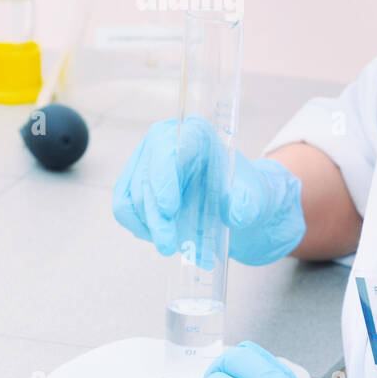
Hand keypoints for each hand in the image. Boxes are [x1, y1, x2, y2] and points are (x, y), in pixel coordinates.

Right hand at [112, 117, 305, 265]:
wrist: (234, 202)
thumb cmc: (242, 192)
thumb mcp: (254, 197)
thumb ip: (248, 204)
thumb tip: (237, 214)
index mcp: (194, 132)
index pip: (168, 146)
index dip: (164, 177)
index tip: (168, 208)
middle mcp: (165, 140)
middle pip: (147, 175)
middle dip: (155, 214)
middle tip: (168, 244)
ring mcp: (146, 160)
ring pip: (132, 193)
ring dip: (147, 224)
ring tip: (169, 245)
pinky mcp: (134, 181)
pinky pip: (123, 204)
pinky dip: (137, 224)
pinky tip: (155, 236)